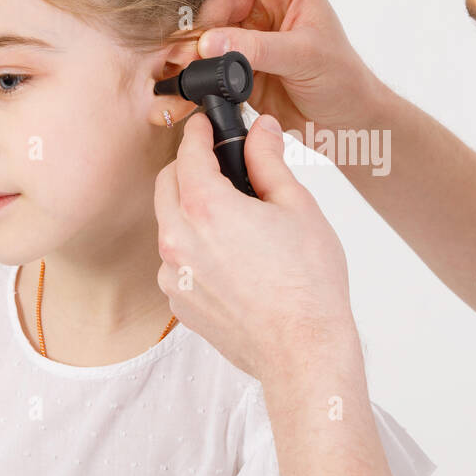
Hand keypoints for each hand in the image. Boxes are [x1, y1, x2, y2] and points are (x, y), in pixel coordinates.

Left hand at [153, 110, 357, 383]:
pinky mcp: (179, 302)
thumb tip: (260, 130)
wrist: (303, 350)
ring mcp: (173, 275)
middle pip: (167, 183)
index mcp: (206, 207)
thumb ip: (269, 161)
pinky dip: (193, 249)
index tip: (206, 124)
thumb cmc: (308, 283)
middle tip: (221, 167)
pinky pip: (175, 261)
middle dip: (188, 167)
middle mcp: (178, 239)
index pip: (187, 151)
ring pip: (168, 224)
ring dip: (188, 210)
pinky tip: (231, 258)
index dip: (198, 131)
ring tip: (232, 217)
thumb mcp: (297, 207)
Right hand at [159, 0, 384, 137]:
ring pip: (207, 35)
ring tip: (185, 70)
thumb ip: (257, 47)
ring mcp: (248, 35)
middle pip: (216, 4)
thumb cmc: (341, 77)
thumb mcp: (304, 55)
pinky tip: (186, 85)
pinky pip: (207, 63)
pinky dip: (195, 74)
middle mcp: (263, 4)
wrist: (343, 121)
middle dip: (201, 27)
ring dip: (193, 53)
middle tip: (193, 53)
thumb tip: (210, 43)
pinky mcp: (237, 66)